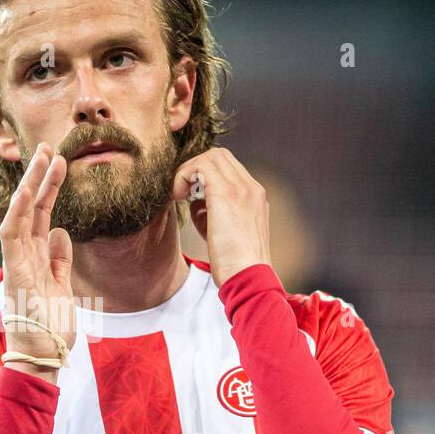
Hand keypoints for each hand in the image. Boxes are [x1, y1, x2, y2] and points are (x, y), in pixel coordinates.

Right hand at [0, 142, 75, 380]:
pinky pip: (12, 237)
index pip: (42, 216)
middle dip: (40, 177)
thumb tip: (63, 233)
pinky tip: (27, 192)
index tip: (58, 163)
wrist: (42, 357)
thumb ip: (60, 259)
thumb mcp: (63, 286)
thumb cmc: (51, 326)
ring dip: (32, 185)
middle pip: (32, 209)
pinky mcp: (14, 272)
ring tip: (44, 156)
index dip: (49, 188)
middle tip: (49, 147)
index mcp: (35, 258)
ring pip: (21, 215)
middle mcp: (23, 256)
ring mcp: (17, 262)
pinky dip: (18, 213)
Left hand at [174, 147, 271, 287]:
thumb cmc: (236, 265)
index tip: (190, 194)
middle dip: (195, 169)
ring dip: (188, 172)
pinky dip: (184, 176)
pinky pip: (200, 166)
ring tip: (179, 194)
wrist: (249, 277)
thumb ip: (215, 214)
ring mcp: (242, 189)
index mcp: (255, 197)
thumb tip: (196, 204)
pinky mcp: (226, 194)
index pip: (228, 168)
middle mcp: (252, 188)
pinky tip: (178, 197)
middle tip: (182, 192)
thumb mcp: (227, 234)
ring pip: (210, 156)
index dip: (204, 174)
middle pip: (219, 156)